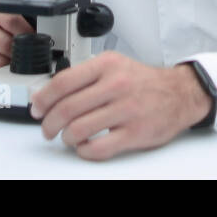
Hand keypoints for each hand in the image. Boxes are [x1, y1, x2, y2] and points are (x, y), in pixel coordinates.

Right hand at [0, 12, 32, 80]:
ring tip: (15, 66)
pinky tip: (1, 74)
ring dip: (9, 67)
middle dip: (19, 53)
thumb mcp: (5, 17)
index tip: (37, 42)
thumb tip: (44, 31)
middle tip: (28, 58)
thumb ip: (21, 21)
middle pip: (5, 43)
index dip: (27, 34)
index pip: (12, 21)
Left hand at [30, 52, 211, 160]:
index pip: (63, 82)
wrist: (180, 93)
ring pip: (79, 129)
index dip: (43, 99)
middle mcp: (116, 85)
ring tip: (68, 138)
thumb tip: (49, 93)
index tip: (37, 108)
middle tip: (47, 128)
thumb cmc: (143, 82)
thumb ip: (85, 77)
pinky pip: (98, 148)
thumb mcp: (115, 66)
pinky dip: (84, 151)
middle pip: (67, 108)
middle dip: (49, 123)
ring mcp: (126, 109)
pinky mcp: (135, 132)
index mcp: (107, 65)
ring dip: (66, 138)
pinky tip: (85, 146)